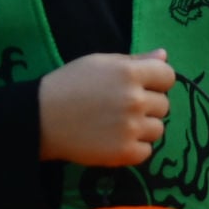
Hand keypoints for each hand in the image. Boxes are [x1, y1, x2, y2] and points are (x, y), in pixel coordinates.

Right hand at [39, 49, 175, 166]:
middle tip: (121, 107)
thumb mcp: (100, 63)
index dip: (157, 82)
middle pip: (164, 105)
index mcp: (129, 73)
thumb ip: (135, 59)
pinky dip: (135, 148)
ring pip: (158, 129)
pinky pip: (147, 151)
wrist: (39, 118)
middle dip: (148, 106)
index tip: (142, 87)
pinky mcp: (123, 152)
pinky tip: (116, 140)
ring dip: (143, 128)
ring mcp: (130, 128)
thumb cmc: (69, 84)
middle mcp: (134, 100)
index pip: (168, 77)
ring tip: (118, 124)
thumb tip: (164, 56)